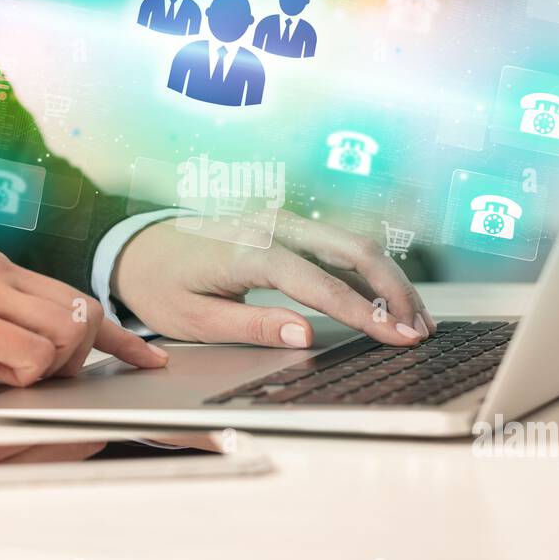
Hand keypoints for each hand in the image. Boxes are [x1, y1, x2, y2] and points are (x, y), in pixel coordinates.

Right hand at [0, 250, 167, 405]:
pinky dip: (18, 377)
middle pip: (83, 317)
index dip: (118, 336)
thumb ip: (15, 324)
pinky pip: (34, 359)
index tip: (148, 360)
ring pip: (65, 337)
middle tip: (28, 375)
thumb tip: (68, 351)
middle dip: (74, 359)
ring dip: (41, 370)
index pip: (77, 297)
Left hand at [113, 211, 434, 349]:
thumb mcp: (194, 319)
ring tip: (416, 319)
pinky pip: (339, 244)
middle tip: (420, 331)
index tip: (399, 339)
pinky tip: (387, 298)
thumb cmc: (162, 285)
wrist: (138, 247)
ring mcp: (284, 221)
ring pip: (354, 242)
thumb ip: (251, 326)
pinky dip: (370, 270)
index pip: (322, 284)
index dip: (366, 314)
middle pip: (354, 249)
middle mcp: (274, 226)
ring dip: (390, 279)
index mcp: (249, 251)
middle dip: (395, 290)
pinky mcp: (288, 226)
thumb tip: (306, 336)